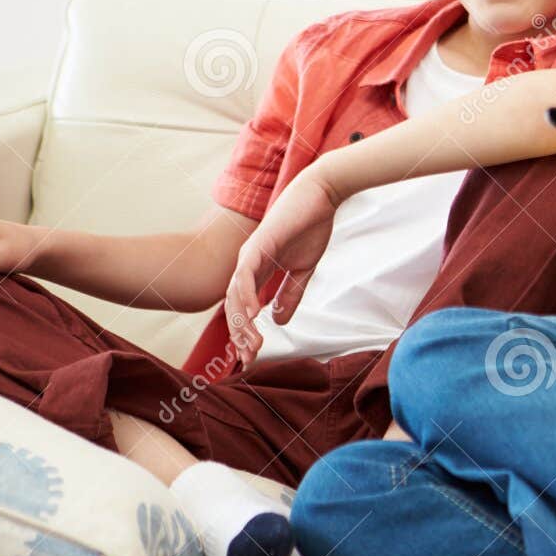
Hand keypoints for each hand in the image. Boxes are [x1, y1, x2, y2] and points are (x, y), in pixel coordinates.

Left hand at [223, 168, 342, 367]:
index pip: (244, 308)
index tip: (253, 357)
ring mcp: (250, 255)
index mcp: (258, 270)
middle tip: (249, 359)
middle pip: (235, 307)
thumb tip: (279, 321)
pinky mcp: (258, 245)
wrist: (321, 197)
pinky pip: (246, 276)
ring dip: (242, 322)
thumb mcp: (302, 269)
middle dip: (240, 335)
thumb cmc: (311, 226)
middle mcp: (247, 264)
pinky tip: (252, 315)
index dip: (246, 333)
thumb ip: (291, 294)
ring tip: (252, 344)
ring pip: (236, 295)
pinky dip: (247, 296)